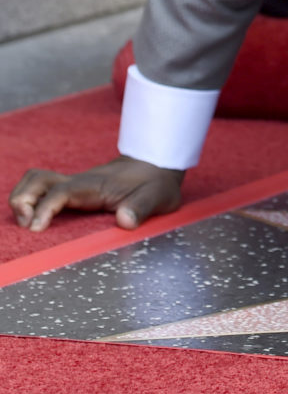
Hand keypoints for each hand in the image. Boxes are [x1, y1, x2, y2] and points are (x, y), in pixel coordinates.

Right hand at [9, 156, 184, 231]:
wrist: (156, 165)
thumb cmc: (155, 184)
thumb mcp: (158, 197)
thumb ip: (142, 208)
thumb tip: (125, 221)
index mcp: (95, 185)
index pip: (60, 192)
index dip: (44, 209)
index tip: (37, 228)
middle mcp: (79, 182)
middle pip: (37, 180)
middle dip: (23, 201)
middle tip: (28, 226)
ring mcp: (73, 185)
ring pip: (36, 182)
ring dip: (22, 199)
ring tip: (27, 224)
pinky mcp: (73, 190)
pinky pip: (43, 190)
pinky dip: (30, 201)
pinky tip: (34, 220)